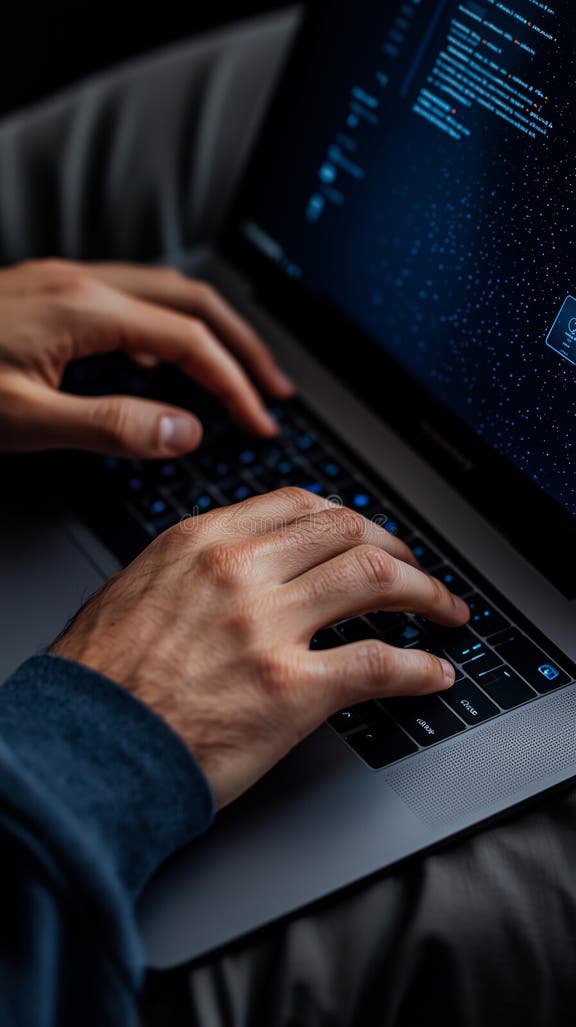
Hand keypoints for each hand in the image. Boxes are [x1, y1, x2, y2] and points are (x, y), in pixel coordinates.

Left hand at [0, 259, 293, 457]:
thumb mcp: (22, 418)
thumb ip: (110, 426)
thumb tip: (186, 432)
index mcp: (84, 308)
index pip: (189, 341)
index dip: (234, 383)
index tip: (261, 422)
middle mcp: (84, 283)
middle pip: (193, 301)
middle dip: (243, 345)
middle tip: (275, 389)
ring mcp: (68, 282)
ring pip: (167, 293)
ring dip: (213, 330)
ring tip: (241, 370)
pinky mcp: (53, 292)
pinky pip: (135, 298)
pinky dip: (172, 326)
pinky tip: (168, 355)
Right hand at [51, 489, 468, 809]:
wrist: (83, 748)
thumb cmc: (97, 681)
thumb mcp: (134, 590)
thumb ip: (191, 568)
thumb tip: (232, 569)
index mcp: (201, 542)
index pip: (298, 505)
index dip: (347, 518)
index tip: (365, 535)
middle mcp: (240, 570)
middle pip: (348, 531)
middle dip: (397, 548)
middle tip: (415, 571)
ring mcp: (268, 627)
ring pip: (377, 581)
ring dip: (426, 593)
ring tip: (445, 611)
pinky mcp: (292, 690)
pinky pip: (380, 665)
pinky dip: (420, 668)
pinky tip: (434, 676)